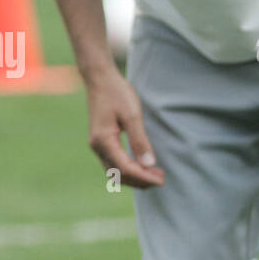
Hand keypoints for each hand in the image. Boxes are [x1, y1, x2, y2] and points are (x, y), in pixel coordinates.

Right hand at [85, 65, 165, 189]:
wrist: (100, 79)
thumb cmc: (117, 93)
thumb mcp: (132, 115)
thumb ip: (140, 140)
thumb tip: (149, 164)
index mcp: (103, 141)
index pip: (125, 168)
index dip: (144, 177)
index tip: (161, 180)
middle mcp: (97, 147)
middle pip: (119, 174)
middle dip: (140, 180)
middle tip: (161, 179)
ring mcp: (97, 145)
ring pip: (115, 171)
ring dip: (135, 176)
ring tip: (155, 175)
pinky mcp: (100, 142)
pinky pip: (114, 163)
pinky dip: (128, 169)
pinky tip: (142, 166)